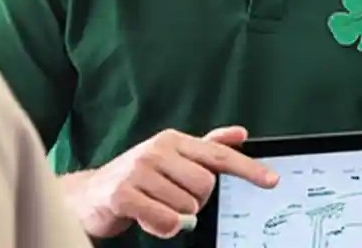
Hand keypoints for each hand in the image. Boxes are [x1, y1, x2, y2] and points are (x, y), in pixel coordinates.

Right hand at [75, 126, 277, 238]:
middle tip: (174, 201)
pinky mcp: (124, 193)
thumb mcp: (171, 159)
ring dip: (175, 217)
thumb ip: (206, 146)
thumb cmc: (136, 177)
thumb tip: (240, 134)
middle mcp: (157, 150)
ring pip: (186, 207)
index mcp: (173, 140)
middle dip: (196, 202)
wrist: (89, 195)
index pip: (218, 154)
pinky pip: (164, 219)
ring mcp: (139, 170)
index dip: (248, 168)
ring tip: (155, 207)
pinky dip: (162, 227)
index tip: (272, 180)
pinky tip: (148, 218)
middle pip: (205, 186)